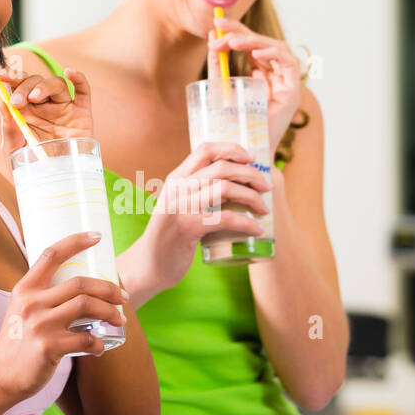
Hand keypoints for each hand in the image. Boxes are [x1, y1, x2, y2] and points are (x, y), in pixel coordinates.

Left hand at [0, 60, 93, 158]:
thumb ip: (8, 128)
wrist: (55, 185)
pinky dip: (79, 78)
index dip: (10, 78)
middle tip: (17, 102)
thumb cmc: (32, 167)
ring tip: (35, 97)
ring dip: (44, 85)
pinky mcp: (82, 114)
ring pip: (57, 84)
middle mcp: (45, 106)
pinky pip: (83, 91)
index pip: (18, 87)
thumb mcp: (13, 150)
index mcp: (26, 110)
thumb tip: (0, 103)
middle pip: (36, 82)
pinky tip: (69, 72)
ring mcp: (64, 108)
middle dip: (24, 87)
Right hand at [0, 231, 128, 400]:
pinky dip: (98, 343)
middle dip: (109, 288)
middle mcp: (31, 302)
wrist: (0, 375)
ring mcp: (40, 324)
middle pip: (80, 283)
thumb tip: (80, 287)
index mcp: (25, 289)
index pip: (51, 255)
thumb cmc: (18, 341)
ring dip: (110, 312)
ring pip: (86, 306)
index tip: (97, 236)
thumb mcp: (23, 310)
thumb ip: (44, 296)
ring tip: (120, 319)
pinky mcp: (48, 347)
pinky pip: (85, 338)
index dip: (76, 241)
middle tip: (123, 297)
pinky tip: (100, 346)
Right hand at [136, 141, 271, 290]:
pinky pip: (225, 218)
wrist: (148, 264)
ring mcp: (181, 206)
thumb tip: (233, 186)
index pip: (205, 150)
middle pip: (221, 167)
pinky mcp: (188, 227)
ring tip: (265, 209)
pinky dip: (246, 224)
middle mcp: (177, 187)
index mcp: (176, 178)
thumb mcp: (177, 205)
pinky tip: (257, 229)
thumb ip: (195, 193)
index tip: (252, 159)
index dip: (232, 149)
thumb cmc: (170, 236)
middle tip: (266, 187)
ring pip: (225, 188)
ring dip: (252, 197)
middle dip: (251, 174)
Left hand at [209, 16, 302, 140]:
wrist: (243, 154)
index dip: (235, 31)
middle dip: (241, 32)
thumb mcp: (220, 89)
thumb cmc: (232, 125)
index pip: (250, 45)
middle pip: (262, 43)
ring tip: (232, 43)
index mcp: (260, 74)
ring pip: (275, 48)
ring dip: (254, 42)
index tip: (216, 24)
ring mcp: (285, 83)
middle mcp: (275, 76)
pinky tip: (256, 54)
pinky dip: (274, 55)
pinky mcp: (293, 92)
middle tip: (220, 28)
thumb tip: (212, 35)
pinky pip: (289, 64)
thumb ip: (218, 65)